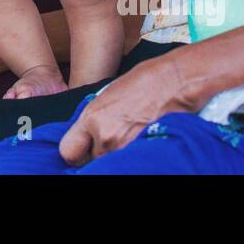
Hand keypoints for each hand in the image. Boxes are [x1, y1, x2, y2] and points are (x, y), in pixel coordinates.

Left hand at [58, 52, 192, 165]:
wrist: (175, 82)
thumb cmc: (145, 81)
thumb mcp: (108, 95)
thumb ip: (94, 118)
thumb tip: (87, 134)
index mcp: (92, 118)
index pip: (68, 151)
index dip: (76, 151)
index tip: (82, 148)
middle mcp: (105, 137)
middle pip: (91, 160)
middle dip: (98, 151)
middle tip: (111, 138)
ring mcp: (125, 148)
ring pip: (109, 161)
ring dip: (116, 153)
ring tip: (130, 135)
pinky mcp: (145, 153)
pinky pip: (129, 161)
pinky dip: (132, 155)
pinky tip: (140, 140)